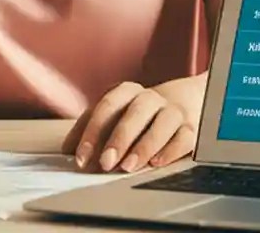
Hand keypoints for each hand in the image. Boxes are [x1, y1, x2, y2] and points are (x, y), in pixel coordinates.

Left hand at [62, 75, 204, 173]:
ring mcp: (173, 111)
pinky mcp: (192, 127)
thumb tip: (68, 150)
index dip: (92, 131)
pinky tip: (156, 162)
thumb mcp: (115, 114)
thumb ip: (91, 128)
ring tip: (129, 167)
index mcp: (127, 92)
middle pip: (135, 112)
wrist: (187, 100)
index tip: (81, 157)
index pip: (107, 106)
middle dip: (118, 139)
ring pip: (162, 123)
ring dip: (144, 146)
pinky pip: (184, 137)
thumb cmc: (141, 113)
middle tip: (105, 163)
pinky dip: (170, 150)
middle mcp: (151, 98)